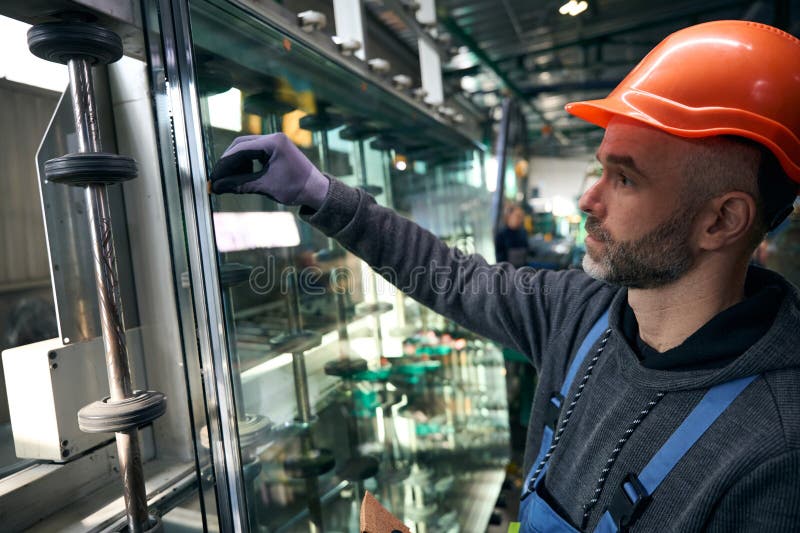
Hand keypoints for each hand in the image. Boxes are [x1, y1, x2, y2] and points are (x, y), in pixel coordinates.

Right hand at [209, 133, 329, 208]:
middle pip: (241, 145)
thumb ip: (240, 184)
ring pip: (246, 149)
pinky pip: (255, 154)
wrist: (317, 191)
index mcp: (273, 142)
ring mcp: (275, 143)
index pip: (240, 149)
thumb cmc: (296, 188)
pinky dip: (246, 165)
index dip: (224, 164)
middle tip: (217, 178)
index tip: (214, 177)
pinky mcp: (276, 150)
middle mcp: (274, 138)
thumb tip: (218, 187)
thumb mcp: (265, 186)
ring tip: (227, 181)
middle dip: (228, 163)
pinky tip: (240, 177)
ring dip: (236, 164)